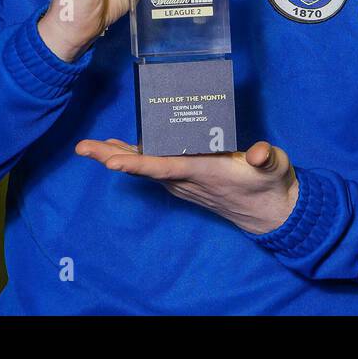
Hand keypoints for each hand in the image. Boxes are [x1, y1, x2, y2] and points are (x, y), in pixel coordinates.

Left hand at [75, 138, 299, 234]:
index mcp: (204, 171)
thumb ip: (266, 158)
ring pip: (145, 166)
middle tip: (83, 148)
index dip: (137, 164)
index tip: (111, 162)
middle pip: (144, 166)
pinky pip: (152, 167)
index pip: (165, 167)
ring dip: (117, 156)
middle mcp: (187, 179)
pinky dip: (132, 157)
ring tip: (90, 146)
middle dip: (112, 157)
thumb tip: (260, 154)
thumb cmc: (270, 185)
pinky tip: (119, 148)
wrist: (270, 212)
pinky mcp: (185, 179)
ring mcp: (184, 181)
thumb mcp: (274, 167)